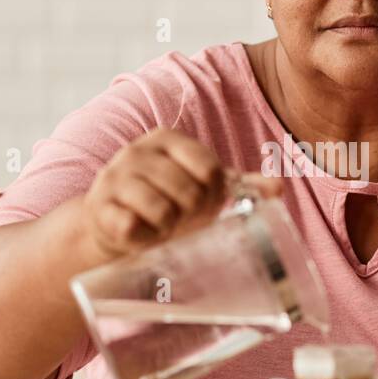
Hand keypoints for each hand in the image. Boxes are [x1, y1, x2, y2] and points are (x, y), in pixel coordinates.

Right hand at [79, 128, 281, 260]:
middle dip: (193, 214)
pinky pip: (131, 228)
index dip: (215, 194)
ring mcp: (114, 179)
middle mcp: (137, 152)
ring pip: (161, 210)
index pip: (210, 168)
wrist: (110, 220)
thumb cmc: (164, 199)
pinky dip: (143, 239)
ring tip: (163, 226)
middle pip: (189, 191)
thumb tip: (278, 189)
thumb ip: (238, 183)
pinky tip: (141, 235)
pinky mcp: (99, 209)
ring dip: (168, 228)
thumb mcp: (199, 185)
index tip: (206, 203)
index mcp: (167, 139)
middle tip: (183, 219)